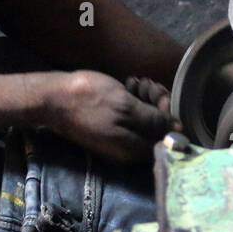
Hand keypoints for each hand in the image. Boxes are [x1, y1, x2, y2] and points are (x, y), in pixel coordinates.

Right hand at [43, 70, 173, 162]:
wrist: (53, 98)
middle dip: (158, 104)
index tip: (160, 96)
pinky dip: (134, 100)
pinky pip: (131, 117)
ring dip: (147, 98)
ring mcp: (119, 138)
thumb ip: (154, 120)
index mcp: (135, 149)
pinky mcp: (110, 127)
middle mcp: (128, 149)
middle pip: (157, 129)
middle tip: (146, 84)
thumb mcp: (126, 107)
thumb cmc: (89, 100)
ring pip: (145, 119)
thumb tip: (179, 131)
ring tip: (136, 82)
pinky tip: (129, 84)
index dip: (170, 117)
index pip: (168, 139)